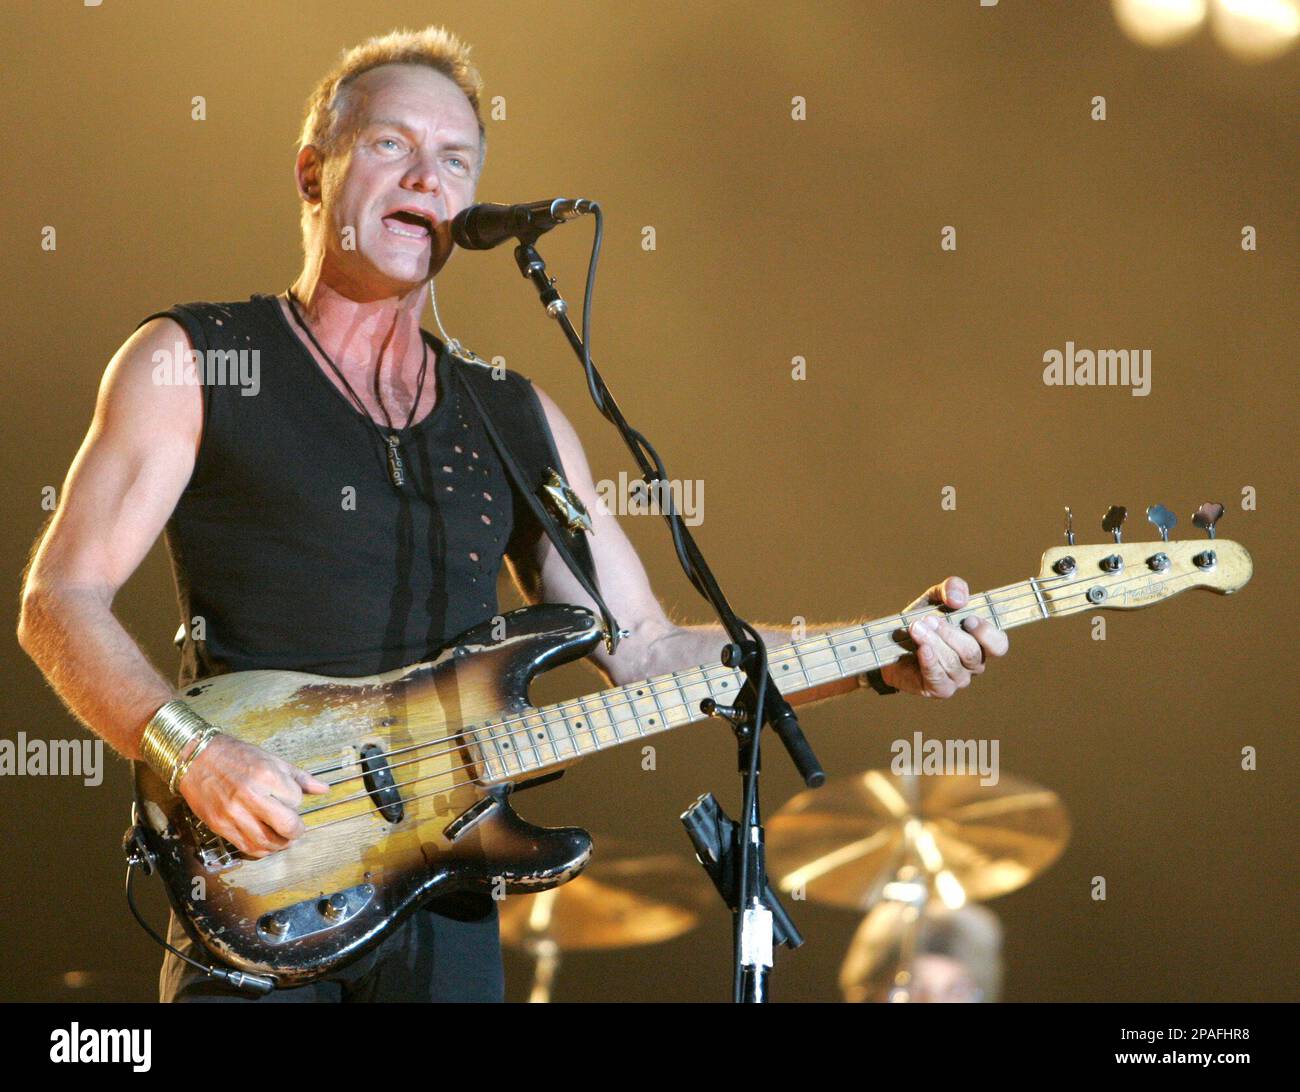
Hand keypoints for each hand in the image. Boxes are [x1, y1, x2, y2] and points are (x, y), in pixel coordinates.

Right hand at [178, 734, 329, 857]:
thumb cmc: (235, 756)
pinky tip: (265, 843)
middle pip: (286, 826)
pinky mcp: (220, 825)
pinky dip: (261, 850)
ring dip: (280, 845)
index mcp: (267, 776)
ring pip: (267, 842)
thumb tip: (324, 789)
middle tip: (296, 829)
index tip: (290, 799)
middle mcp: (251, 796)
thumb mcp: (271, 760)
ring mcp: (234, 813)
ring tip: (282, 838)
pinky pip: (246, 847)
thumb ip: (299, 777)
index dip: (296, 802)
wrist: (196, 758)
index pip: (296, 800)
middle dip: (296, 831)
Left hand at [881, 576, 1008, 697]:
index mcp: (981, 642)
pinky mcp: (939, 689)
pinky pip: (938, 678)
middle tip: (928, 620)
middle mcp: (974, 664)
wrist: (892, 643)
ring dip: (933, 642)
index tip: (969, 619)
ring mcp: (958, 679)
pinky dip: (930, 661)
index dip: (987, 633)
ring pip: (952, 663)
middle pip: (971, 652)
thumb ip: (951, 589)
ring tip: (916, 628)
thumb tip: (959, 599)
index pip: (998, 644)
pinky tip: (921, 648)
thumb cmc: (922, 620)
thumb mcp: (935, 598)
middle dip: (949, 633)